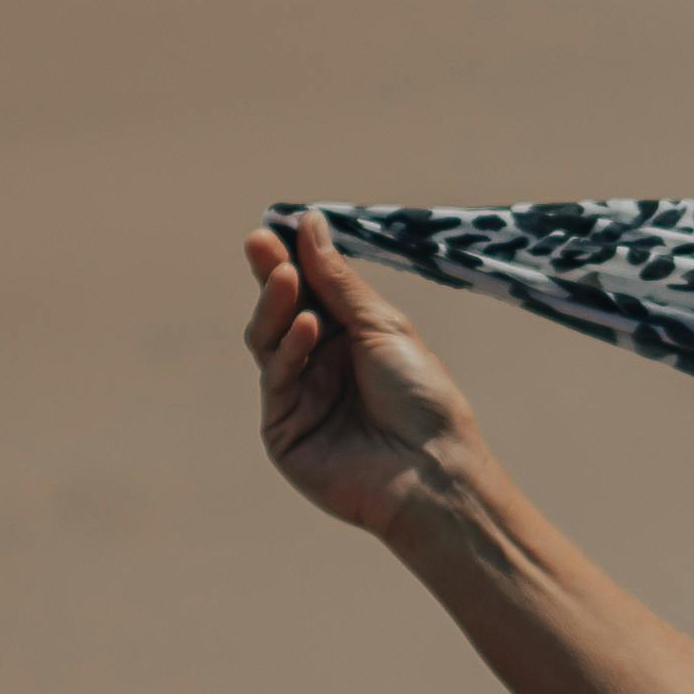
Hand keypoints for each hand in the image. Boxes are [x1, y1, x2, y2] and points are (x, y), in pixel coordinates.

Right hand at [242, 209, 485, 540]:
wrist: (433, 469)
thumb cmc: (421, 397)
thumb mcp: (382, 326)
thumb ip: (338, 280)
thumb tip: (309, 224)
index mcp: (349, 338)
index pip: (309, 290)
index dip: (292, 259)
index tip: (278, 226)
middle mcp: (320, 365)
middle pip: (282, 311)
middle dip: (271, 276)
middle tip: (261, 243)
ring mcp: (298, 397)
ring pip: (268, 340)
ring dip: (275, 306)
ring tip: (285, 278)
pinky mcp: (283, 429)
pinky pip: (277, 378)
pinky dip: (289, 349)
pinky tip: (306, 327)